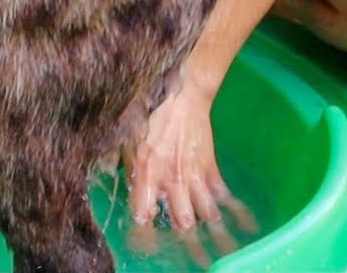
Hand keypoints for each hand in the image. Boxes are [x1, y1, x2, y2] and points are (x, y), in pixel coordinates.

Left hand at [120, 81, 258, 266]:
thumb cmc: (145, 110)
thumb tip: (99, 171)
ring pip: (208, 214)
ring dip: (216, 238)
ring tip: (224, 256)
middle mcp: (172, 180)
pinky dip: (236, 211)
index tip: (145, 249)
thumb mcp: (121, 135)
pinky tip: (246, 226)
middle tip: (195, 264)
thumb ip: (111, 158)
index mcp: (145, 173)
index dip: (144, 236)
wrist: (180, 91)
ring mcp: (195, 175)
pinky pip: (225, 195)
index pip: (143, 214)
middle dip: (188, 246)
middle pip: (182, 222)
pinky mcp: (211, 167)